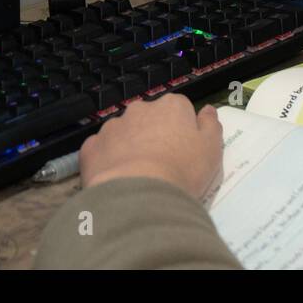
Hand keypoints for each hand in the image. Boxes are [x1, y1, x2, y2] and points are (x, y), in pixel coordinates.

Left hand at [79, 95, 223, 198]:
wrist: (140, 195)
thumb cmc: (182, 170)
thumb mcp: (211, 149)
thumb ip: (211, 125)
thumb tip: (208, 110)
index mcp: (171, 106)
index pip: (179, 109)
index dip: (182, 130)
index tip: (184, 151)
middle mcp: (140, 109)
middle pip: (149, 118)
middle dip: (153, 135)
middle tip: (161, 164)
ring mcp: (113, 126)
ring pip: (123, 133)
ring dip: (129, 146)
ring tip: (137, 175)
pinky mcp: (91, 147)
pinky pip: (101, 150)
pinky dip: (107, 160)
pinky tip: (116, 179)